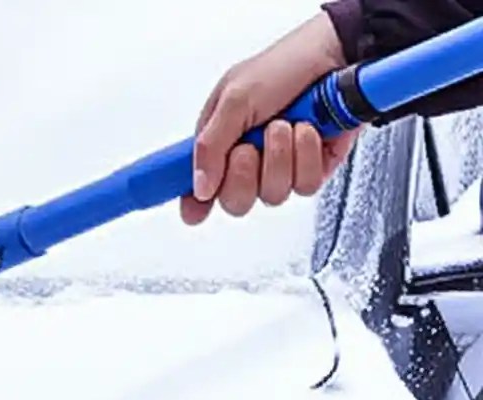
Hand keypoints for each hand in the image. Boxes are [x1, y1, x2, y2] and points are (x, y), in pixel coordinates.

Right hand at [181, 12, 361, 225]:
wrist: (337, 57)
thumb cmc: (284, 67)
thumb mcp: (235, 99)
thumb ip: (211, 146)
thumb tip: (199, 188)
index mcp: (218, 142)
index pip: (197, 186)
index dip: (195, 202)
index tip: (194, 211)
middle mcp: (247, 160)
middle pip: (234, 202)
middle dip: (243, 175)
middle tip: (249, 147)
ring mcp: (280, 167)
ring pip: (272, 195)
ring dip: (280, 157)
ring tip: (286, 125)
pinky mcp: (312, 169)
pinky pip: (304, 186)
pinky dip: (307, 157)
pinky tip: (308, 132)